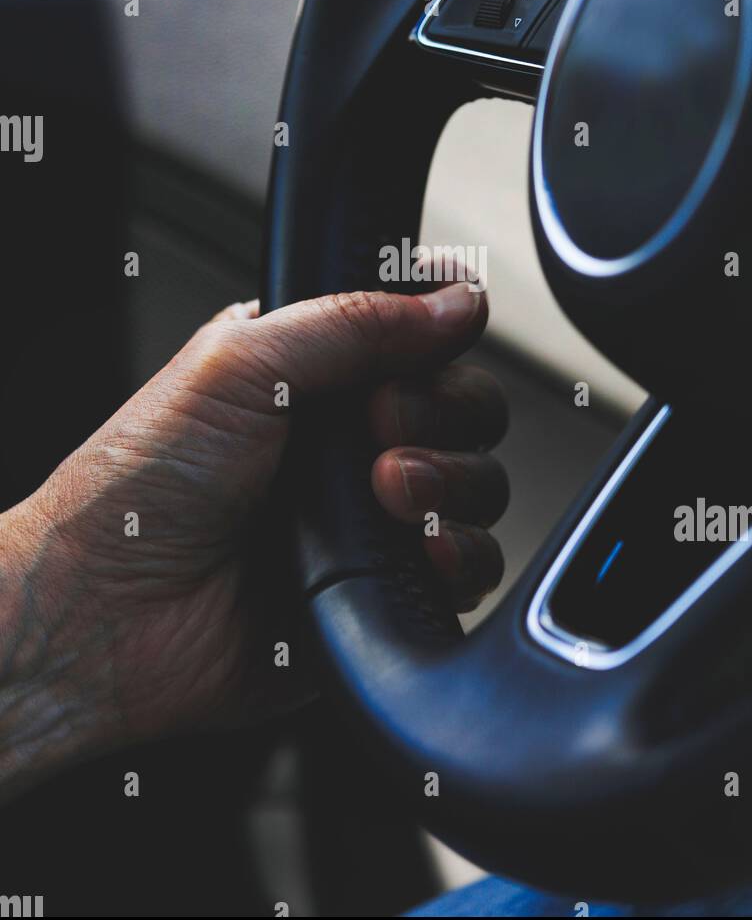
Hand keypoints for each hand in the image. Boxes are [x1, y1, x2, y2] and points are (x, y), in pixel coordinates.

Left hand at [0, 285, 506, 801]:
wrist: (105, 618)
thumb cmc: (138, 488)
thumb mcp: (240, 364)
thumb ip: (353, 322)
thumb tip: (453, 301)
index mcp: (314, 373)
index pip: (420, 335)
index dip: (441, 334)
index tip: (427, 346)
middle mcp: (349, 442)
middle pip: (465, 406)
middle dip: (444, 410)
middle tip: (379, 425)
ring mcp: (369, 518)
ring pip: (478, 482)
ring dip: (451, 480)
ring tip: (386, 492)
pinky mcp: (382, 590)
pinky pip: (466, 566)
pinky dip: (460, 555)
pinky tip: (417, 549)